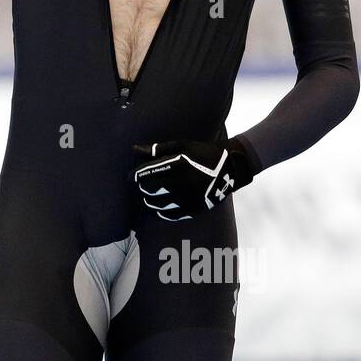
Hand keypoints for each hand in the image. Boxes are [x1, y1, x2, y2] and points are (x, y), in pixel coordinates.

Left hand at [130, 138, 256, 220]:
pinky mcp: (194, 209)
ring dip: (149, 200)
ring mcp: (188, 198)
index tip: (130, 177)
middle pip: (150, 190)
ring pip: (158, 204)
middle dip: (142, 187)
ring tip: (148, 195)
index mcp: (177, 165)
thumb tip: (135, 149)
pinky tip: (159, 207)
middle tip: (141, 184)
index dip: (135, 175)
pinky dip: (161, 211)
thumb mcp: (181, 146)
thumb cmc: (203, 152)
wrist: (230, 167)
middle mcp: (181, 183)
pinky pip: (171, 215)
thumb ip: (158, 150)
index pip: (147, 174)